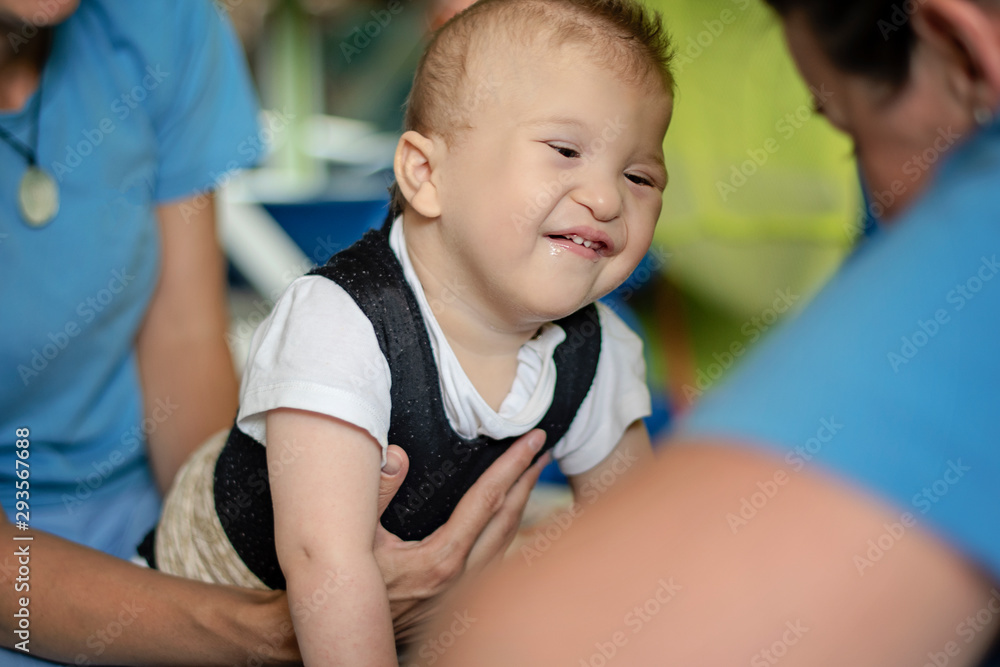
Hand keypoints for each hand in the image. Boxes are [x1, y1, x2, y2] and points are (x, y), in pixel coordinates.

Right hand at [373, 430, 548, 640]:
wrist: (352, 629)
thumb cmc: (351, 585)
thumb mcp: (358, 537)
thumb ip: (378, 492)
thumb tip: (396, 454)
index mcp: (442, 558)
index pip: (487, 500)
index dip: (512, 465)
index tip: (531, 440)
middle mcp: (463, 576)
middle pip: (508, 517)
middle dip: (527, 478)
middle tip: (541, 447)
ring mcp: (467, 590)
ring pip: (508, 539)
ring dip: (522, 502)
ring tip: (530, 472)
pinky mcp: (464, 598)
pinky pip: (498, 555)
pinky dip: (509, 526)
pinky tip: (506, 514)